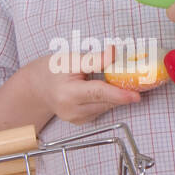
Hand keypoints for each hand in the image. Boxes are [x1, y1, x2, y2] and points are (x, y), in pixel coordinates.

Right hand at [25, 45, 141, 125]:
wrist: (38, 88)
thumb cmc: (53, 70)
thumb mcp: (72, 59)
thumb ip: (95, 59)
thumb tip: (114, 53)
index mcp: (67, 93)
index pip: (97, 93)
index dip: (118, 94)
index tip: (135, 95)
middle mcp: (71, 110)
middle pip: (105, 101)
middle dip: (122, 91)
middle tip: (137, 80)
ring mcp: (76, 119)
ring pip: (106, 107)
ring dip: (115, 95)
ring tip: (118, 81)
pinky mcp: (81, 122)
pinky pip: (101, 110)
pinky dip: (107, 100)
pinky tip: (104, 90)